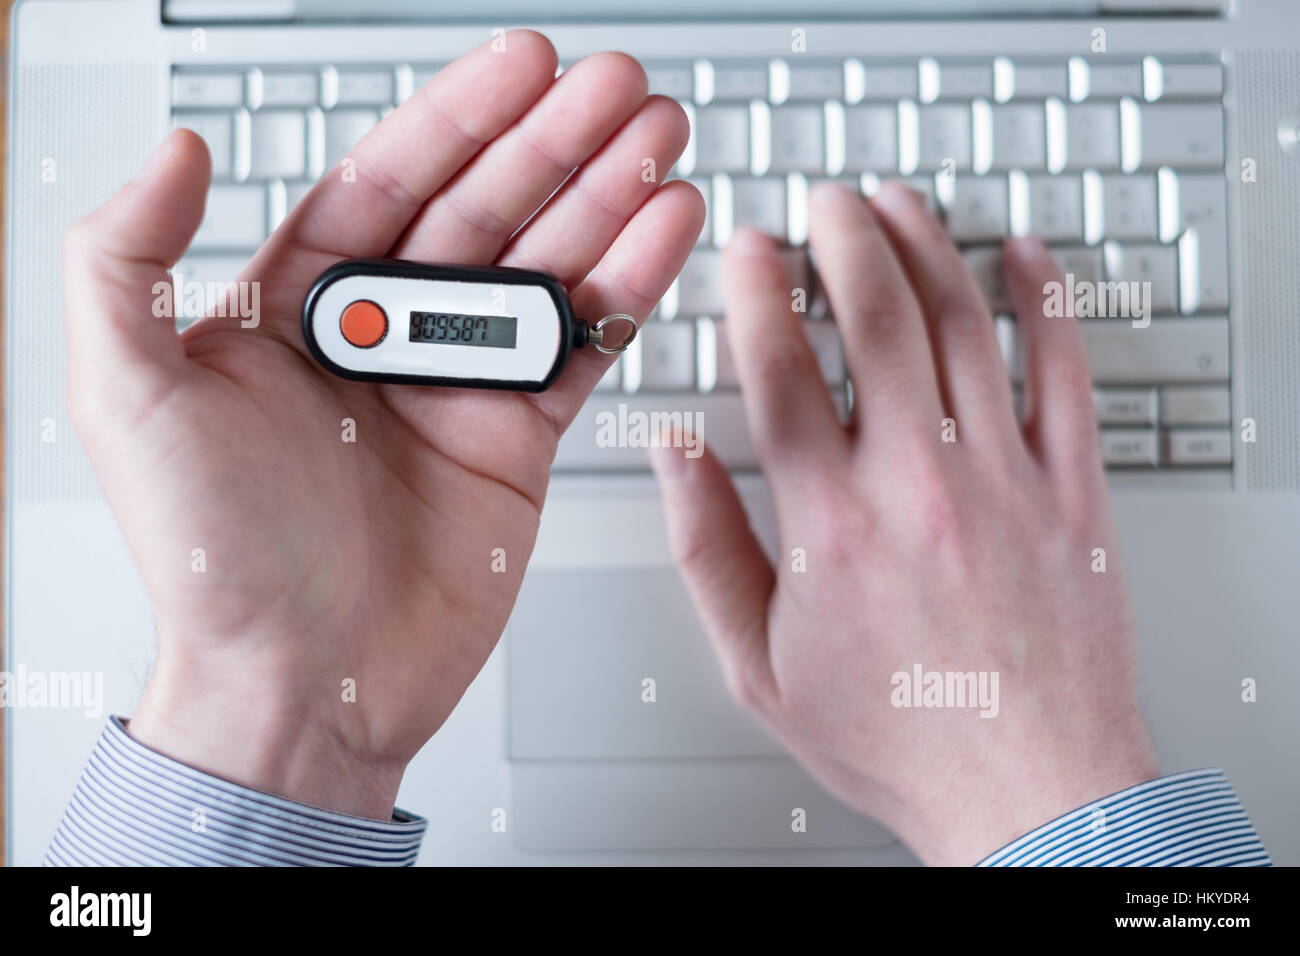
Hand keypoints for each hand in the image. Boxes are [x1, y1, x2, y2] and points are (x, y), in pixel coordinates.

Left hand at [62, 31, 700, 818]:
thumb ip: (129, 257)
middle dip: (557, 143)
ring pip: (545, 270)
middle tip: (621, 90)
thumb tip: (178, 148)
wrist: (304, 687)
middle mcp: (381, 338)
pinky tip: (664, 233)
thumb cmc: (213, 562)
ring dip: (608, 200)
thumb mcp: (128, 397)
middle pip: (483, 211)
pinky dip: (626, 289)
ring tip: (663, 141)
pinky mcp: (514, 440)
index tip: (525, 67)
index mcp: (296, 310)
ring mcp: (455, 386)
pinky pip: (581, 349)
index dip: (460, 117)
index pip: (387, 182)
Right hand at [650, 182, 1156, 864]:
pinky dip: (1044, 301)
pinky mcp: (1073, 493)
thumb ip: (706, 552)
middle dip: (844, 237)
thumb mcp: (758, 666)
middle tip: (827, 201)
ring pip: (963, 325)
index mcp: (830, 526)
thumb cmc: (898, 736)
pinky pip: (1064, 372)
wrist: (1031, 793)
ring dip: (927, 246)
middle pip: (877, 318)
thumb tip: (677, 458)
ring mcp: (1003, 481)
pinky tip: (1023, 257)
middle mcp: (917, 486)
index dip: (756, 288)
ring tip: (899, 203)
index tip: (749, 248)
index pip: (779, 366)